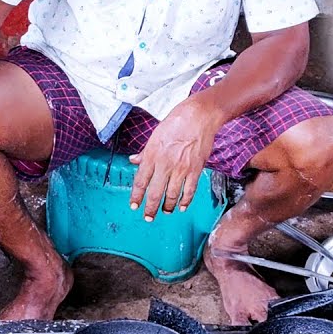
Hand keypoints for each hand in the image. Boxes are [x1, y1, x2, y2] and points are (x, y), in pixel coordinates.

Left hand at [129, 99, 217, 220]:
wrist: (198, 117)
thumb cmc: (176, 123)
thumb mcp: (154, 136)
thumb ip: (144, 152)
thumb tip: (133, 160)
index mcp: (151, 155)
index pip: (140, 181)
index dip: (136, 196)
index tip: (134, 206)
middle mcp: (164, 164)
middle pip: (154, 192)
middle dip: (150, 208)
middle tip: (148, 217)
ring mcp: (181, 168)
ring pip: (171, 195)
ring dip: (167, 206)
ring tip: (165, 212)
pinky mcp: (195, 169)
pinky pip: (190, 190)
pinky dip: (185, 201)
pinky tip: (182, 207)